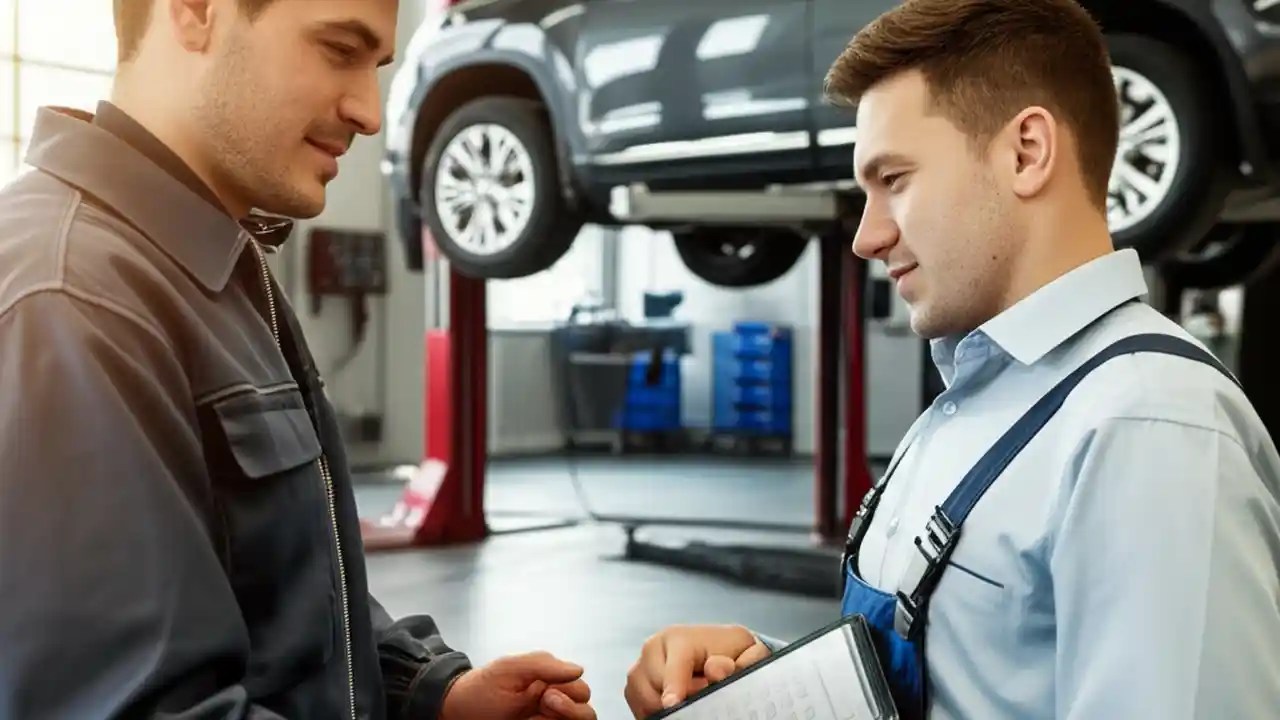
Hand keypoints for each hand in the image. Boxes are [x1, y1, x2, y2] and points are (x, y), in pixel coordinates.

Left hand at [440, 651, 595, 719]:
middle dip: (571, 709)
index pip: (581, 690)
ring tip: (537, 717)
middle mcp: (553, 704)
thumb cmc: (480, 689)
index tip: (547, 693)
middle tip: (544, 703)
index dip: (571, 693)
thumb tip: (579, 669)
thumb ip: (545, 664)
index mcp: (550, 682)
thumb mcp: (509, 669)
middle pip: (585, 712)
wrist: (455, 712)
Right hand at [625, 624, 769, 718]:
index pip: (674, 663)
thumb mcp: (749, 653)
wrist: (719, 653)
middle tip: (701, 696)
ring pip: (643, 697)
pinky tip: (676, 705)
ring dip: (665, 705)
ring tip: (690, 698)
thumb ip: (744, 661)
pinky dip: (654, 711)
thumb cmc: (733, 652)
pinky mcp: (635, 684)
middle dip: (680, 697)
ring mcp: (641, 666)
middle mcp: (654, 647)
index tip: (673, 703)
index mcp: (680, 636)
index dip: (674, 684)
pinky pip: (638, 706)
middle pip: (657, 684)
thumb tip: (716, 670)